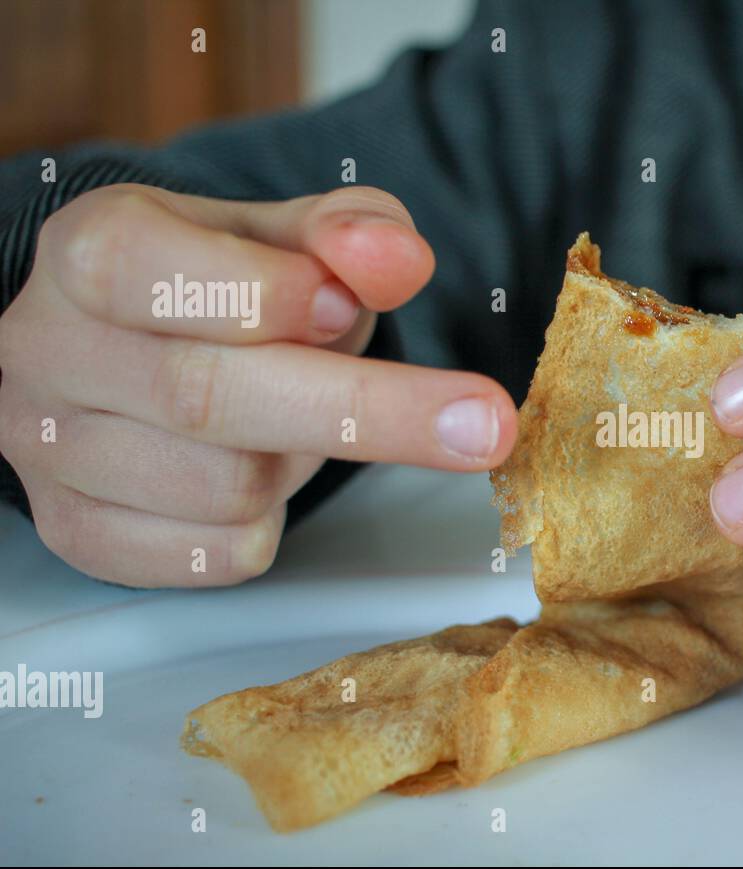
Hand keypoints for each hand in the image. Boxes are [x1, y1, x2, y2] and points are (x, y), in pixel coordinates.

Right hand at [0, 184, 516, 586]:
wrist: (133, 348)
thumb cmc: (218, 287)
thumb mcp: (285, 237)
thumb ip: (346, 234)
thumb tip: (397, 257)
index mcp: (92, 251)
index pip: (158, 273)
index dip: (266, 298)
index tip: (350, 309)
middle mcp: (51, 351)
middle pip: (209, 398)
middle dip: (369, 411)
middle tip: (485, 424)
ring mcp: (54, 453)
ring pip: (223, 488)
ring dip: (298, 459)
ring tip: (293, 417)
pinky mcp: (84, 534)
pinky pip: (218, 554)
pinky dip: (269, 519)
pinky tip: (256, 470)